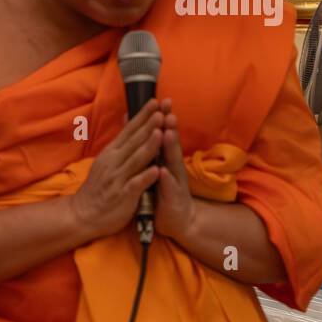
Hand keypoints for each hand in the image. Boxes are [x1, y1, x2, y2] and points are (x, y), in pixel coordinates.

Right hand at [69, 99, 162, 240]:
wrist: (83, 214)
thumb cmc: (99, 187)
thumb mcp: (106, 161)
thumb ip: (120, 142)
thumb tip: (127, 118)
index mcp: (112, 153)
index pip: (129, 131)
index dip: (142, 116)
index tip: (154, 102)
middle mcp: (113, 163)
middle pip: (134, 142)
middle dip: (148, 126)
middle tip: (161, 111)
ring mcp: (117, 179)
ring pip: (135, 160)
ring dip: (148, 146)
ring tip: (161, 133)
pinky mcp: (122, 195)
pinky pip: (135, 184)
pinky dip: (146, 177)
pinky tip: (157, 170)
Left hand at [154, 99, 196, 243]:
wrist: (177, 220)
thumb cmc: (163, 190)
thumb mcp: (156, 165)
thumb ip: (152, 147)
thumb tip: (143, 125)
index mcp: (166, 159)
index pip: (164, 136)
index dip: (162, 120)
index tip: (159, 101)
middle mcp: (173, 167)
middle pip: (171, 144)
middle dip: (170, 128)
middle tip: (167, 111)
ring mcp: (175, 182)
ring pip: (172, 163)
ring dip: (171, 148)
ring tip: (167, 133)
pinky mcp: (173, 199)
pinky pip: (168, 189)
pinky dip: (166, 180)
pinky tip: (163, 172)